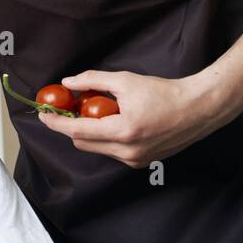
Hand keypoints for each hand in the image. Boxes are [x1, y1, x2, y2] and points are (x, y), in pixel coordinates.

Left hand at [37, 69, 229, 167]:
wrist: (199, 109)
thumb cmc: (164, 92)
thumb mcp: (125, 80)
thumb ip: (93, 81)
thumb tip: (67, 83)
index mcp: (123, 131)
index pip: (77, 131)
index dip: (56, 123)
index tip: (42, 114)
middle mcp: (127, 151)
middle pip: (82, 143)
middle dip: (72, 126)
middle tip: (70, 108)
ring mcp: (134, 160)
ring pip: (96, 148)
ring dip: (89, 132)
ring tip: (98, 112)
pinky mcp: (141, 163)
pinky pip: (111, 151)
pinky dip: (105, 138)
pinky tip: (113, 122)